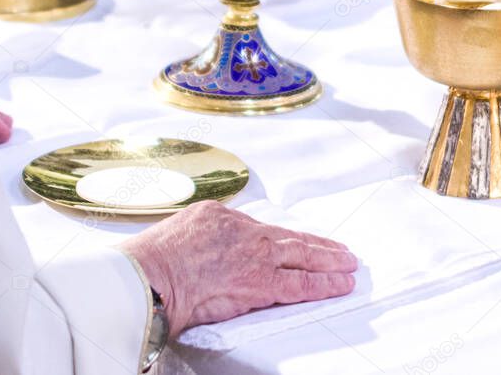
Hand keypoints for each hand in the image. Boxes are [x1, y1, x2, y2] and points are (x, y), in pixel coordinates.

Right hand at [121, 200, 357, 334]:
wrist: (151, 276)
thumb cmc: (152, 262)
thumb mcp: (177, 233)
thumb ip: (202, 238)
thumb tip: (208, 252)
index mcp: (221, 217)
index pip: (261, 229)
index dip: (283, 239)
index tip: (296, 242)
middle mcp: (244, 232)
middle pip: (290, 237)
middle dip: (317, 245)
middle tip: (340, 250)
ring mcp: (256, 257)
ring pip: (303, 257)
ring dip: (329, 262)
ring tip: (349, 265)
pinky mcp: (261, 283)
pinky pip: (301, 283)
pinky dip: (324, 284)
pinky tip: (341, 284)